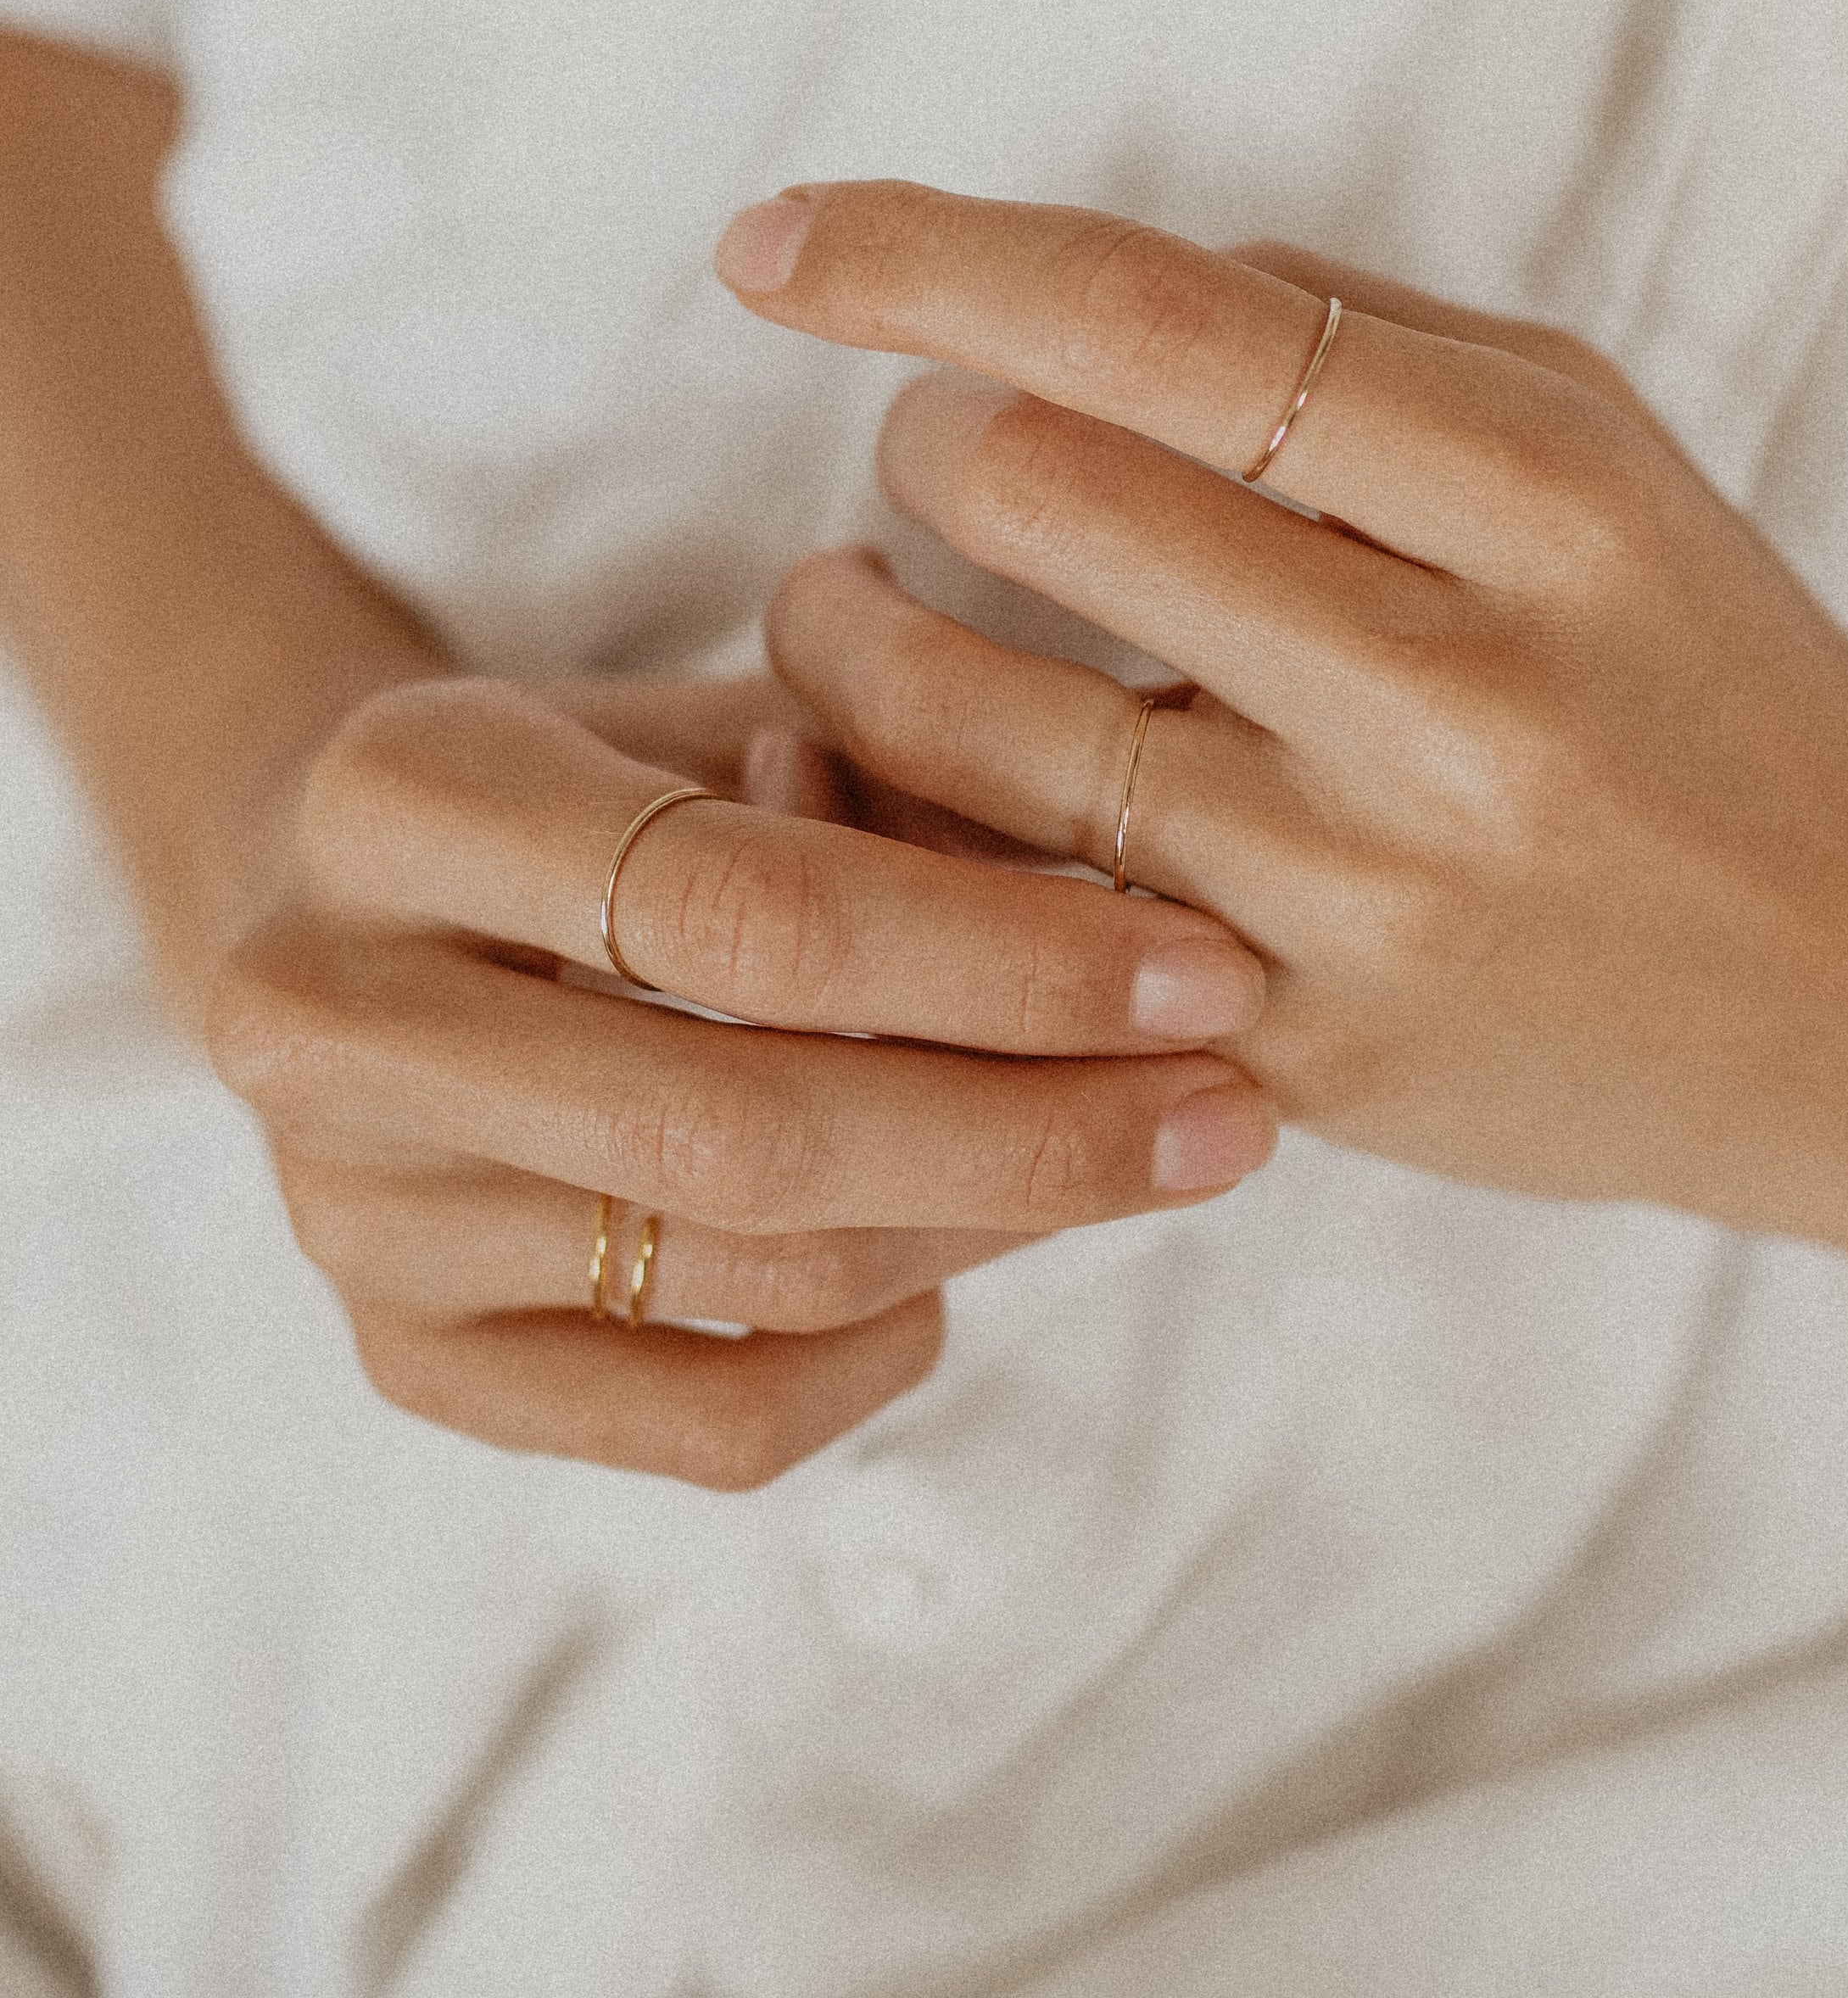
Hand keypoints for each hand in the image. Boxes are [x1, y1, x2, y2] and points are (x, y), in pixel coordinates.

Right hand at [203, 669, 1270, 1484]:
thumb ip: (907, 783)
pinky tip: (956, 1274)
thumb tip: (1158, 915)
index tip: (1208, 971)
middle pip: (741, 1124)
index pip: (742, 908)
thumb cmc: (608, 784)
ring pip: (742, 1275)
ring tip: (1136, 1156)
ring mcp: (349, 1208)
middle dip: (1033, 1129)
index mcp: (401, 793)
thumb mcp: (735, 712)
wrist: (372, 895)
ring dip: (988, 1226)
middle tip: (1232, 1107)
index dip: (1003, 956)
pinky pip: (695, 1423)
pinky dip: (871, 1362)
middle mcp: (327, 1010)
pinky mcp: (403, 1354)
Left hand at [721, 180, 1847, 1285]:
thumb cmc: (1695, 684)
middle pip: (1031, 490)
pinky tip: (900, 777)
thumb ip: (1345, 342)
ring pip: (968, 723)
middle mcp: (1449, 698)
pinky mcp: (1291, 1052)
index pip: (1154, 321)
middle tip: (928, 454)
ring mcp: (1362, 897)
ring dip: (847, 634)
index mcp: (1537, 494)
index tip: (776, 240)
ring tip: (859, 606)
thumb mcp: (1590, 456)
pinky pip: (1002, 919)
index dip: (921, 254)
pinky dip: (906, 817)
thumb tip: (1059, 296)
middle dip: (911, 441)